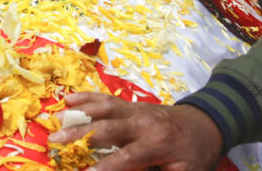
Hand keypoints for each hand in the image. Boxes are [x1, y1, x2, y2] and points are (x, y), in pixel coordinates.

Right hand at [48, 92, 221, 170]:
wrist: (207, 124)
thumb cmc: (195, 155)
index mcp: (158, 143)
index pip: (125, 158)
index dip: (103, 168)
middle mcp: (144, 123)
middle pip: (107, 128)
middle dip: (79, 136)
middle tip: (54, 142)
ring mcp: (136, 110)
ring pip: (104, 108)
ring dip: (78, 114)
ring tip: (56, 120)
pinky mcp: (132, 105)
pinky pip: (107, 99)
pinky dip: (87, 98)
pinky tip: (69, 99)